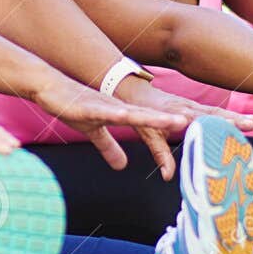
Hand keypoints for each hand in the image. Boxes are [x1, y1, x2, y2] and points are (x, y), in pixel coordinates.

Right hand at [28, 74, 187, 178]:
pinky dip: (118, 115)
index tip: (198, 131)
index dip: (176, 127)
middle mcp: (120, 109)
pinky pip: (105, 113)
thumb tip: (122, 167)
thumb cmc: (73, 107)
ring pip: (136, 114)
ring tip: (180, 121)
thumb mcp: (94, 132)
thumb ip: (109, 147)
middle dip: (178, 121)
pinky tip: (129, 117)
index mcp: (125, 114)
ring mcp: (106, 108)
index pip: (155, 123)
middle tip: (202, 124)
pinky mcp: (88, 108)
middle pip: (154, 117)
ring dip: (157, 118)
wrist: (49, 86)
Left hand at [109, 75, 252, 179]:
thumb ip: (160, 155)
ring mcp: (192, 105)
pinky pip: (213, 111)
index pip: (201, 119)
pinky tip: (243, 120)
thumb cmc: (141, 115)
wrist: (135, 93)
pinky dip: (228, 116)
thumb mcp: (149, 136)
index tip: (232, 126)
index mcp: (178, 113)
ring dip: (235, 116)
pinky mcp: (193, 106)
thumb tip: (168, 176)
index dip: (218, 123)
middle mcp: (188, 107)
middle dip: (234, 119)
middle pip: (214, 113)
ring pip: (216, 111)